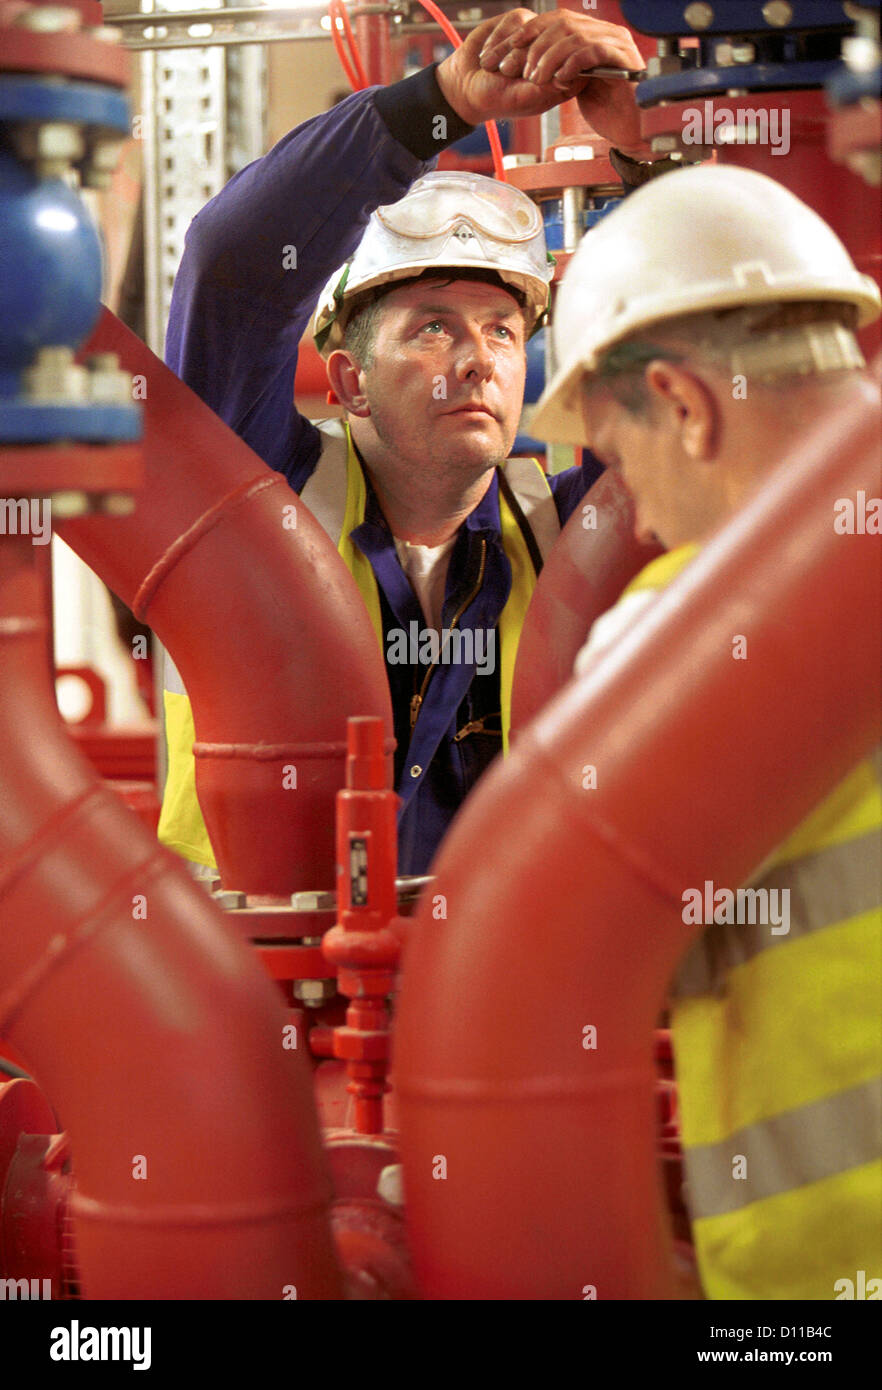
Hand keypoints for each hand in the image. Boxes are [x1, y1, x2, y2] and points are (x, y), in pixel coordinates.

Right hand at [437, 11, 591, 125]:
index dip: (555, 66)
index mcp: (556, 82)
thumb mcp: (520, 98)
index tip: (530, 76)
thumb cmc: (493, 98)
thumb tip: (570, 76)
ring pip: (534, 31)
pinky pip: (517, 21)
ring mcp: (536, 39)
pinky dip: (498, 39)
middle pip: (552, 45)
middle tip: (506, 75)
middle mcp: (549, 57)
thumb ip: (546, 87)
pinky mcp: (520, 24)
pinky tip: (489, 55)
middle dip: (523, 60)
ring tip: (493, 68)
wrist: (463, 83)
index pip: (572, 65)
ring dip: (507, 51)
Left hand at [475, 9, 653, 157]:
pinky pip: (590, 52)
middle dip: (531, 45)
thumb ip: (561, 67)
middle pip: (561, 23)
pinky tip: (557, 80)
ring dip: (547, 57)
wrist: (634, 129)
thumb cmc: (607, 111)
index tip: (503, 49)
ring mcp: (616, 43)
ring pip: (573, 35)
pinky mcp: (623, 59)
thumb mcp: (577, 85)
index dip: (527, 32)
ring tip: (533, 78)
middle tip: (512, 68)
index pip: (555, 19)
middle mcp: (605, 32)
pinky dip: (570, 63)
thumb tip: (532, 60)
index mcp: (593, 34)